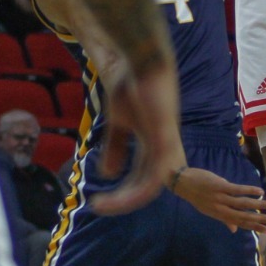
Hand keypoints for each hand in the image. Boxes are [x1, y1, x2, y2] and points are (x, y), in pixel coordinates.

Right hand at [88, 62, 183, 216]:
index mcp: (154, 145)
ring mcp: (166, 145)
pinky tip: (117, 192)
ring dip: (127, 199)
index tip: (100, 200)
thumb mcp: (118, 121)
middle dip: (125, 201)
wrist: (140, 59)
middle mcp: (164, 149)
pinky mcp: (164, 139)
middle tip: (99, 206)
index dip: (125, 193)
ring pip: (152, 186)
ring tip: (102, 205)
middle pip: (149, 186)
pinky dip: (136, 189)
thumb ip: (115, 147)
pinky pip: (155, 176)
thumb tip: (109, 174)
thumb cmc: (131, 85)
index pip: (144, 179)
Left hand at [170, 167, 265, 232]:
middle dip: (260, 219)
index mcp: (219, 215)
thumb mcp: (209, 210)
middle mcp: (221, 209)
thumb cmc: (197, 195)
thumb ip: (223, 219)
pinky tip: (259, 191)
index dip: (254, 227)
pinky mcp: (219, 186)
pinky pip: (237, 190)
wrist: (182, 182)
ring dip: (259, 204)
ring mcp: (220, 198)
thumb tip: (234, 230)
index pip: (240, 223)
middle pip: (244, 216)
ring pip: (243, 204)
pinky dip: (249, 190)